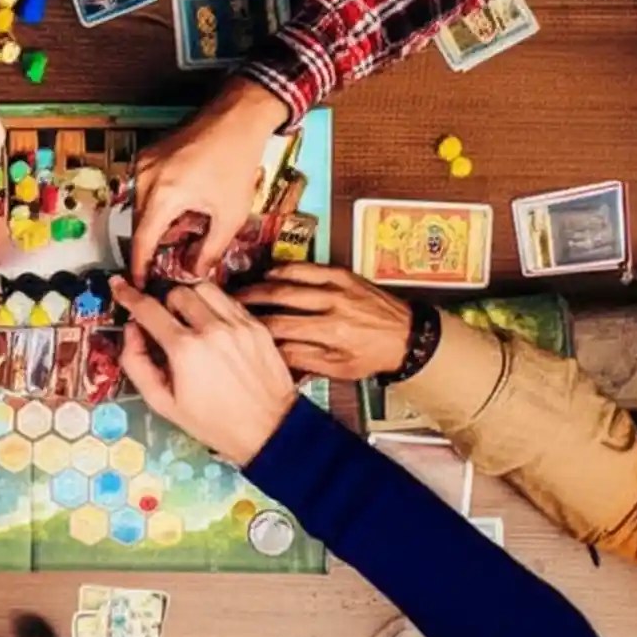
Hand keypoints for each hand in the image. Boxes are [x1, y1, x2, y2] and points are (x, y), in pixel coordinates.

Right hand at [110, 276, 294, 463]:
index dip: (128, 295)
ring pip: (205, 289)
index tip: (119, 286)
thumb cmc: (211, 422)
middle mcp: (212, 330)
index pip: (148, 309)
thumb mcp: (163, 403)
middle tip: (167, 324)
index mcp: (185, 350)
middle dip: (166, 303)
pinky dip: (215, 307)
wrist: (267, 430)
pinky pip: (229, 301)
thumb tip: (131, 330)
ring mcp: (238, 325)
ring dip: (191, 299)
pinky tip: (214, 328)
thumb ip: (137, 363)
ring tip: (191, 321)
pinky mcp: (257, 326)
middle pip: (177, 292)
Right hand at [131, 78, 286, 286]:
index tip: (139, 284)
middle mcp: (145, 178)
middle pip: (139, 225)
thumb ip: (211, 249)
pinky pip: (144, 189)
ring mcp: (143, 164)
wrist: (237, 117)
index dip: (139, 267)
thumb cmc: (236, 160)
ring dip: (156, 225)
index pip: (142, 242)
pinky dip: (156, 205)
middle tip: (163, 265)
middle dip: (151, 246)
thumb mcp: (230, 213)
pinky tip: (179, 210)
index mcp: (163, 195)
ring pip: (140, 207)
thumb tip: (196, 272)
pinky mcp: (148, 155)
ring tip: (179, 235)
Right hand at [235, 264, 411, 379]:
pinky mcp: (343, 274)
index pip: (282, 328)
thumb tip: (272, 352)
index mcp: (331, 333)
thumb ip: (304, 359)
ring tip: (243, 287)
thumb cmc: (372, 356)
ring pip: (290, 278)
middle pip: (280, 299)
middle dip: (250, 300)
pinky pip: (308, 267)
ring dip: (263, 282)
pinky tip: (270, 273)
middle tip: (229, 302)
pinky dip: (286, 269)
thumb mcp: (339, 369)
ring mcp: (338, 286)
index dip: (255, 327)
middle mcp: (333, 306)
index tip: (238, 329)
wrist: (408, 335)